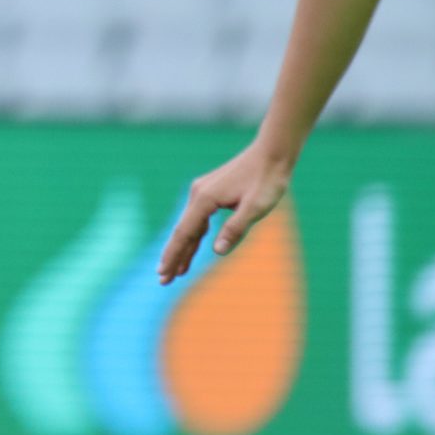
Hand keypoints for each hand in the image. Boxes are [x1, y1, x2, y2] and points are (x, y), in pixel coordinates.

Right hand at [156, 143, 290, 283]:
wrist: (271, 154)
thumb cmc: (267, 180)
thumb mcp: (256, 208)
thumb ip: (236, 229)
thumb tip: (217, 252)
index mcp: (205, 199)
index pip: (184, 233)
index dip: (173, 255)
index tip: (162, 273)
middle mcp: (198, 194)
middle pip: (181, 231)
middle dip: (172, 256)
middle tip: (163, 280)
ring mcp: (202, 192)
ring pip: (188, 226)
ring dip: (182, 248)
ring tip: (176, 271)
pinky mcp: (210, 192)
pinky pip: (197, 219)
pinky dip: (193, 236)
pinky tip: (192, 247)